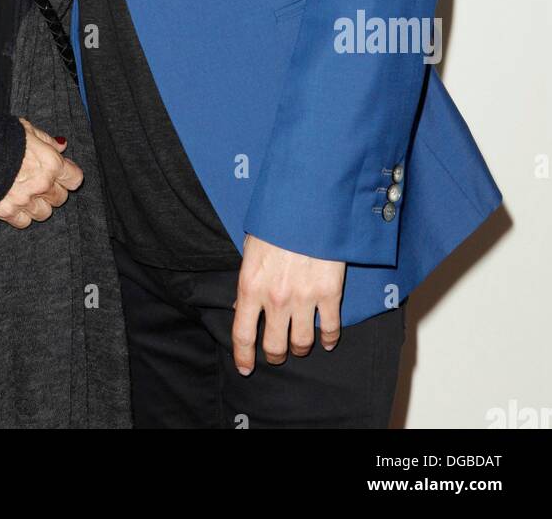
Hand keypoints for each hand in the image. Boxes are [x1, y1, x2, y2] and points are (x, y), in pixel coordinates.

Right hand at [0, 117, 83, 228]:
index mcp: (50, 163)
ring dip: (39, 205)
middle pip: (61, 198)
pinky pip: (24, 222)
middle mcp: (41, 184)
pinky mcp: (7, 211)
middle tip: (41, 181)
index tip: (63, 174)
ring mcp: (25, 200)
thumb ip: (47, 141)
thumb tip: (61, 147)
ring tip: (28, 192)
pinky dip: (21, 215)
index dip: (69, 176)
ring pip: (44, 213)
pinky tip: (16, 201)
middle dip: (53, 190)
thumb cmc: (0, 135)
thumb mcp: (28, 130)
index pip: (75, 179)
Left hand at [232, 234, 345, 372]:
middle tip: (277, 353)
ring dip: (300, 347)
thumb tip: (240, 308)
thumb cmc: (275, 222)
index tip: (246, 367)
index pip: (242, 334)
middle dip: (275, 355)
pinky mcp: (329, 293)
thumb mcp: (250, 250)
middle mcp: (275, 298)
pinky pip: (330, 329)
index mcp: (250, 286)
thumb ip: (247, 281)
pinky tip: (326, 340)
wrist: (306, 203)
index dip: (243, 356)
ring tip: (300, 344)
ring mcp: (304, 298)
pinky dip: (329, 339)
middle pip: (274, 346)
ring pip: (302, 343)